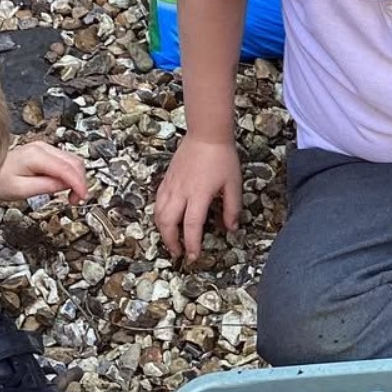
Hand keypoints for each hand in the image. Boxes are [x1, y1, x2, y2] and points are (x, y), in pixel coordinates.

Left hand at [0, 142, 87, 203]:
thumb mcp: (21, 190)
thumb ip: (47, 187)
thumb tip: (66, 185)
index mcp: (36, 156)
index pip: (68, 170)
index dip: (79, 185)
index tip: (83, 197)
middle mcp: (42, 148)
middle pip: (75, 163)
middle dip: (81, 182)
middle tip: (75, 199)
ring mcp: (44, 147)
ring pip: (73, 160)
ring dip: (77, 178)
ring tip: (70, 194)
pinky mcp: (44, 151)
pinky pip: (66, 160)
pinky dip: (70, 173)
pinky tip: (64, 184)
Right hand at [154, 135, 241, 260]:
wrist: (206, 134)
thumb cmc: (222, 158)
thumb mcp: (233, 184)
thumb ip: (232, 209)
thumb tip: (231, 229)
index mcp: (198, 195)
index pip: (191, 225)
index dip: (191, 244)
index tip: (193, 256)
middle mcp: (180, 192)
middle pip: (168, 223)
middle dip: (171, 241)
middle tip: (178, 253)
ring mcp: (171, 185)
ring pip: (158, 213)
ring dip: (162, 230)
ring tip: (171, 240)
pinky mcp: (166, 179)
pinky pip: (157, 202)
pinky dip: (159, 215)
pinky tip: (165, 221)